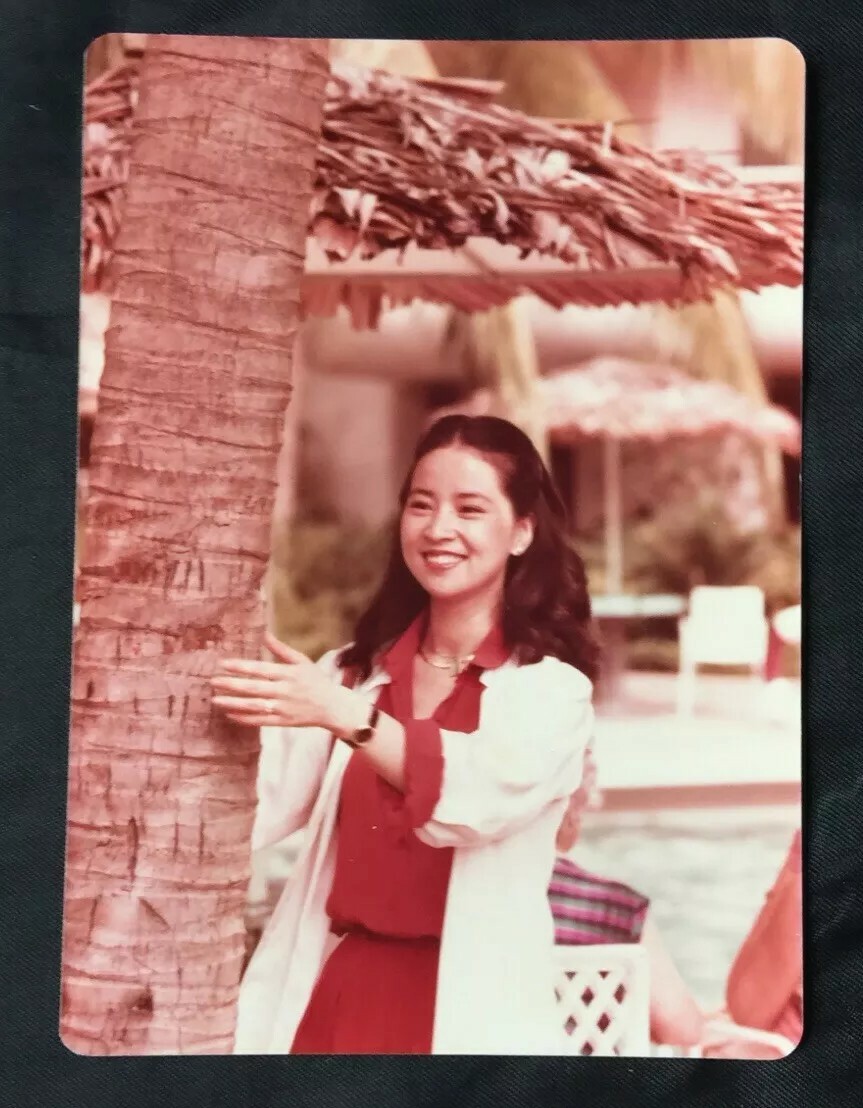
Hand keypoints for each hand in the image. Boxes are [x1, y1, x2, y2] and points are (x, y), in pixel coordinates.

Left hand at [210, 631, 356, 731]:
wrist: (332, 707)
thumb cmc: (315, 680)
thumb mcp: (302, 661)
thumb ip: (281, 649)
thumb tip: (265, 634)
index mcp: (288, 674)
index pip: (260, 669)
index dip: (241, 667)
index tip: (223, 664)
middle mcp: (284, 691)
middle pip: (253, 688)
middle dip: (231, 685)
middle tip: (212, 682)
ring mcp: (283, 708)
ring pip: (254, 706)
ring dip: (233, 703)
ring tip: (215, 700)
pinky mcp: (282, 721)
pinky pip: (260, 721)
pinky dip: (244, 719)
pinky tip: (229, 715)